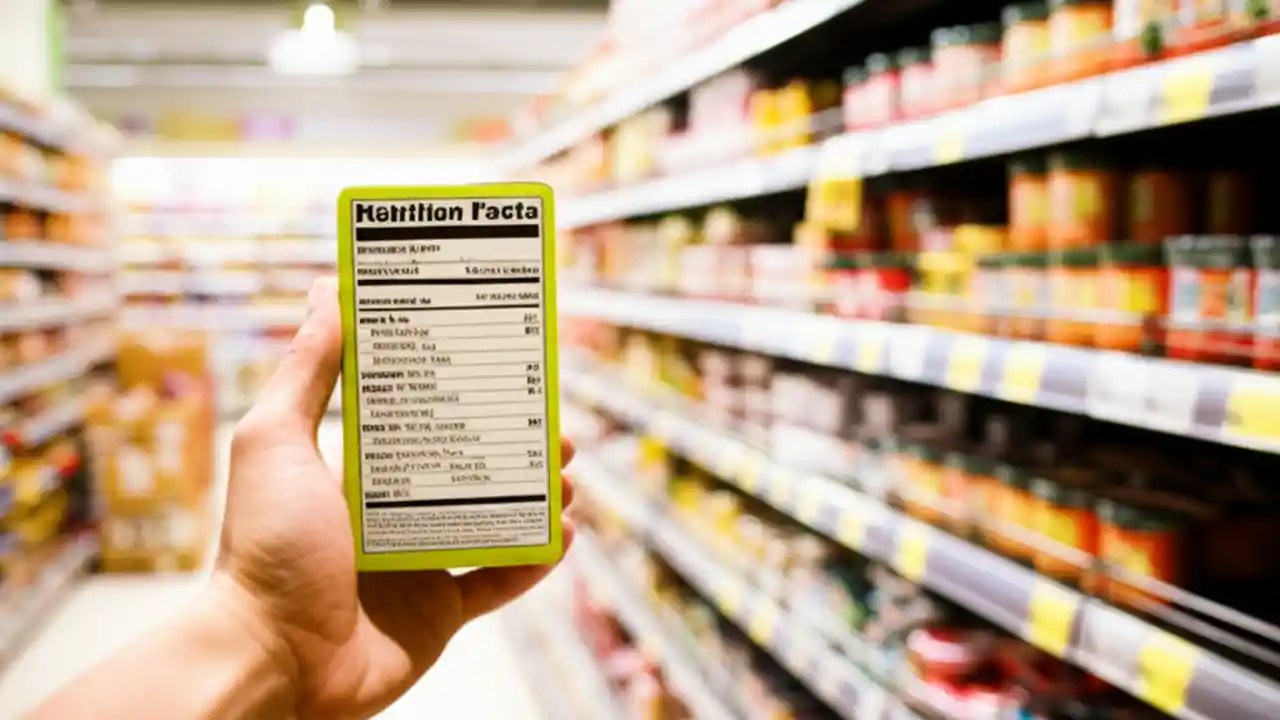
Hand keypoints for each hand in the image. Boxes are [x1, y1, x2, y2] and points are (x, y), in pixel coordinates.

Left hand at [215, 277, 574, 718]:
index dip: (467, 391)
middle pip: (473, 466)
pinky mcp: (441, 612)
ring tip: (566, 478)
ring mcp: (419, 562)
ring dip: (537, 496)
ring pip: (496, 519)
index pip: (424, 417)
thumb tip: (324, 291)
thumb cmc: (265, 548)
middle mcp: (393, 512)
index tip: (505, 363)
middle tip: (554, 426)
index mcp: (358, 471)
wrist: (270, 658)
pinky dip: (535, 559)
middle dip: (519, 444)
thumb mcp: (275, 442)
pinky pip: (500, 580)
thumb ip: (305, 371)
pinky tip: (562, 534)